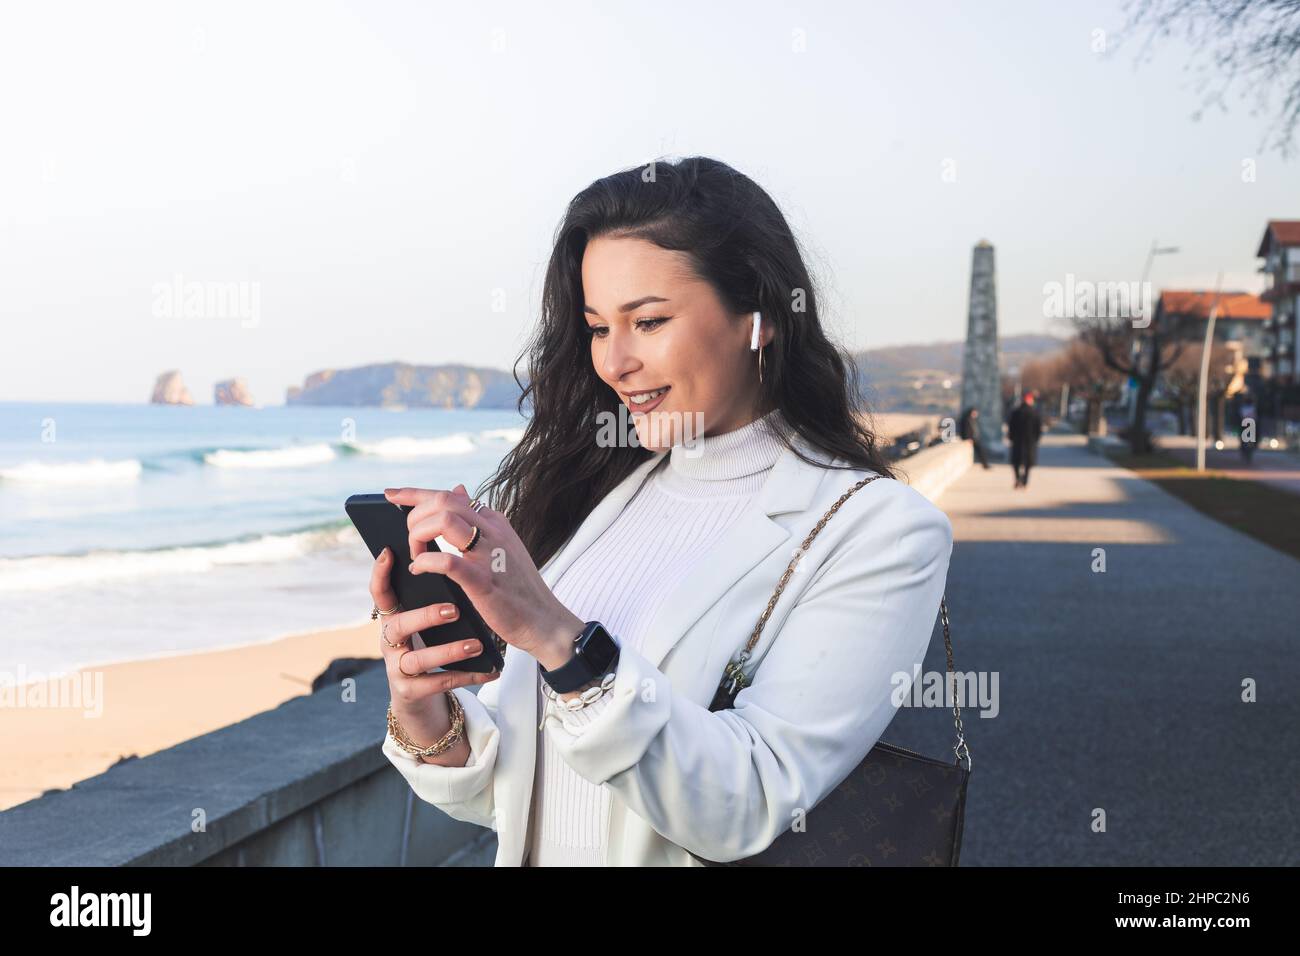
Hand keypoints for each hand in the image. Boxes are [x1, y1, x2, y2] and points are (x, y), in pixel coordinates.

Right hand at [369, 545, 499, 752]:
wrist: (421, 695)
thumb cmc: (429, 644)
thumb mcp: (426, 620)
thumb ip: (433, 596)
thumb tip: (455, 562)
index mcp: (394, 618)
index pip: (381, 593)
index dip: (380, 574)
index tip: (390, 552)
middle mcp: (390, 642)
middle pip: (399, 625)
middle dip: (425, 616)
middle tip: (454, 610)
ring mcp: (397, 668)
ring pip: (417, 660)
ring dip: (448, 651)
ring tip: (477, 645)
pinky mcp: (410, 692)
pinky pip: (438, 684)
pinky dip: (466, 676)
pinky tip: (490, 671)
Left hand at [383, 484, 583, 666]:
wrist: (545, 620)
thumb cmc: (518, 587)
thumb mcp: (502, 544)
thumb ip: (478, 519)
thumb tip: (458, 489)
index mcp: (494, 522)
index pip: (450, 495)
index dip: (415, 493)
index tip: (390, 495)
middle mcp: (493, 531)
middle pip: (443, 501)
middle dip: (415, 516)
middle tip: (411, 540)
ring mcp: (489, 555)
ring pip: (443, 521)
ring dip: (419, 535)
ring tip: (417, 555)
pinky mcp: (484, 582)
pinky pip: (447, 561)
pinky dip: (426, 562)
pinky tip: (420, 570)